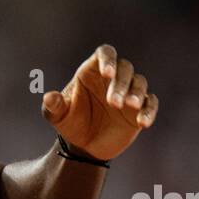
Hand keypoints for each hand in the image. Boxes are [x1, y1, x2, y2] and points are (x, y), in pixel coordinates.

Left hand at [42, 44, 158, 161]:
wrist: (84, 145)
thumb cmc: (70, 123)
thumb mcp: (57, 116)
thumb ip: (53, 106)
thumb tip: (49, 97)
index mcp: (93, 71)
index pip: (105, 54)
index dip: (108, 59)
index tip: (107, 73)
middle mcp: (113, 78)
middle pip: (125, 69)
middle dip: (121, 84)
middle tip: (113, 103)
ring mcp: (128, 91)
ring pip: (139, 83)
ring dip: (136, 93)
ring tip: (129, 106)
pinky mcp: (139, 108)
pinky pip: (150, 103)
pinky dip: (149, 110)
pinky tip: (143, 122)